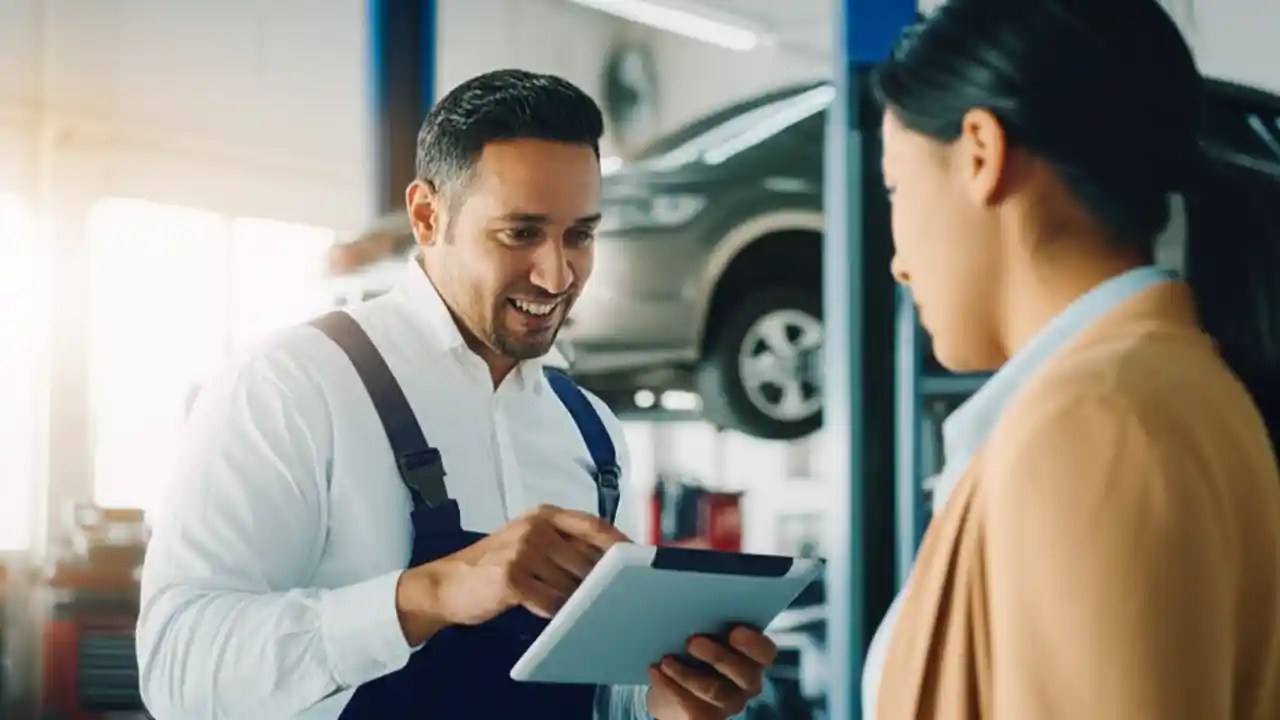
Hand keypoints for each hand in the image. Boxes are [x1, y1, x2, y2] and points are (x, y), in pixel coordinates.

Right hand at [397, 505, 629, 642]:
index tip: (640, 561)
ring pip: (571, 583)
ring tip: (570, 608)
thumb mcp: (527, 542)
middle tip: (614, 598)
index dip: (619, 544)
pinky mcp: (511, 577)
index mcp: (542, 514)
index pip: (593, 524)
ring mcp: (522, 550)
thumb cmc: (493, 567)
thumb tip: (610, 563)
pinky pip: (551, 602)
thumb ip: (562, 544)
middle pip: (587, 557)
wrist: (445, 584)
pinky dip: (554, 612)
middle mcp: (534, 527)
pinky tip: (546, 612)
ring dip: (575, 601)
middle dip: (601, 581)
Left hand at [646, 626, 777, 719]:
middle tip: (692, 641)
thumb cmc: (692, 651)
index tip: (733, 631)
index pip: (765, 652)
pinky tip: (655, 670)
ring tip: (665, 660)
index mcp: (752, 657)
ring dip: (687, 674)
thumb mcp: (703, 634)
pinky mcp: (706, 718)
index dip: (753, 643)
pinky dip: (670, 686)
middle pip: (744, 674)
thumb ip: (708, 624)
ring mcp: (728, 703)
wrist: (670, 687)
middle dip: (718, 657)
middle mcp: (746, 683)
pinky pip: (691, 706)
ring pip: (714, 692)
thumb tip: (691, 601)